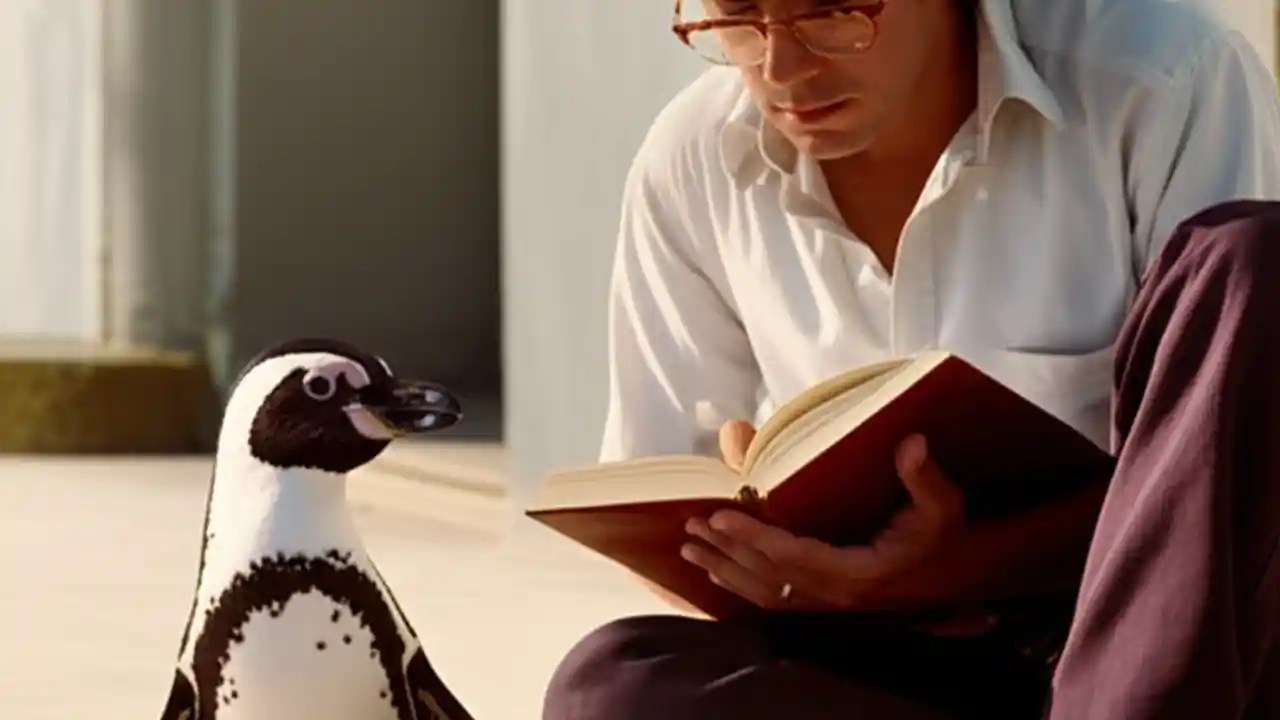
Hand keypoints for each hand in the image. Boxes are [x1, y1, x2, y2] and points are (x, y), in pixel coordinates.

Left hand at [680, 420, 968, 611]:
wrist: (958, 578)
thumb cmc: (945, 538)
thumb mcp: (945, 506)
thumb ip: (926, 478)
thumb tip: (912, 443)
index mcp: (858, 574)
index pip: (793, 557)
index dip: (755, 537)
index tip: (722, 515)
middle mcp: (837, 596)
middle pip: (768, 576)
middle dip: (727, 550)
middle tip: (691, 525)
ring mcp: (828, 606)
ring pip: (765, 593)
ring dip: (724, 569)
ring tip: (689, 546)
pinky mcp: (824, 605)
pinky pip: (774, 602)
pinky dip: (741, 587)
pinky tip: (716, 574)